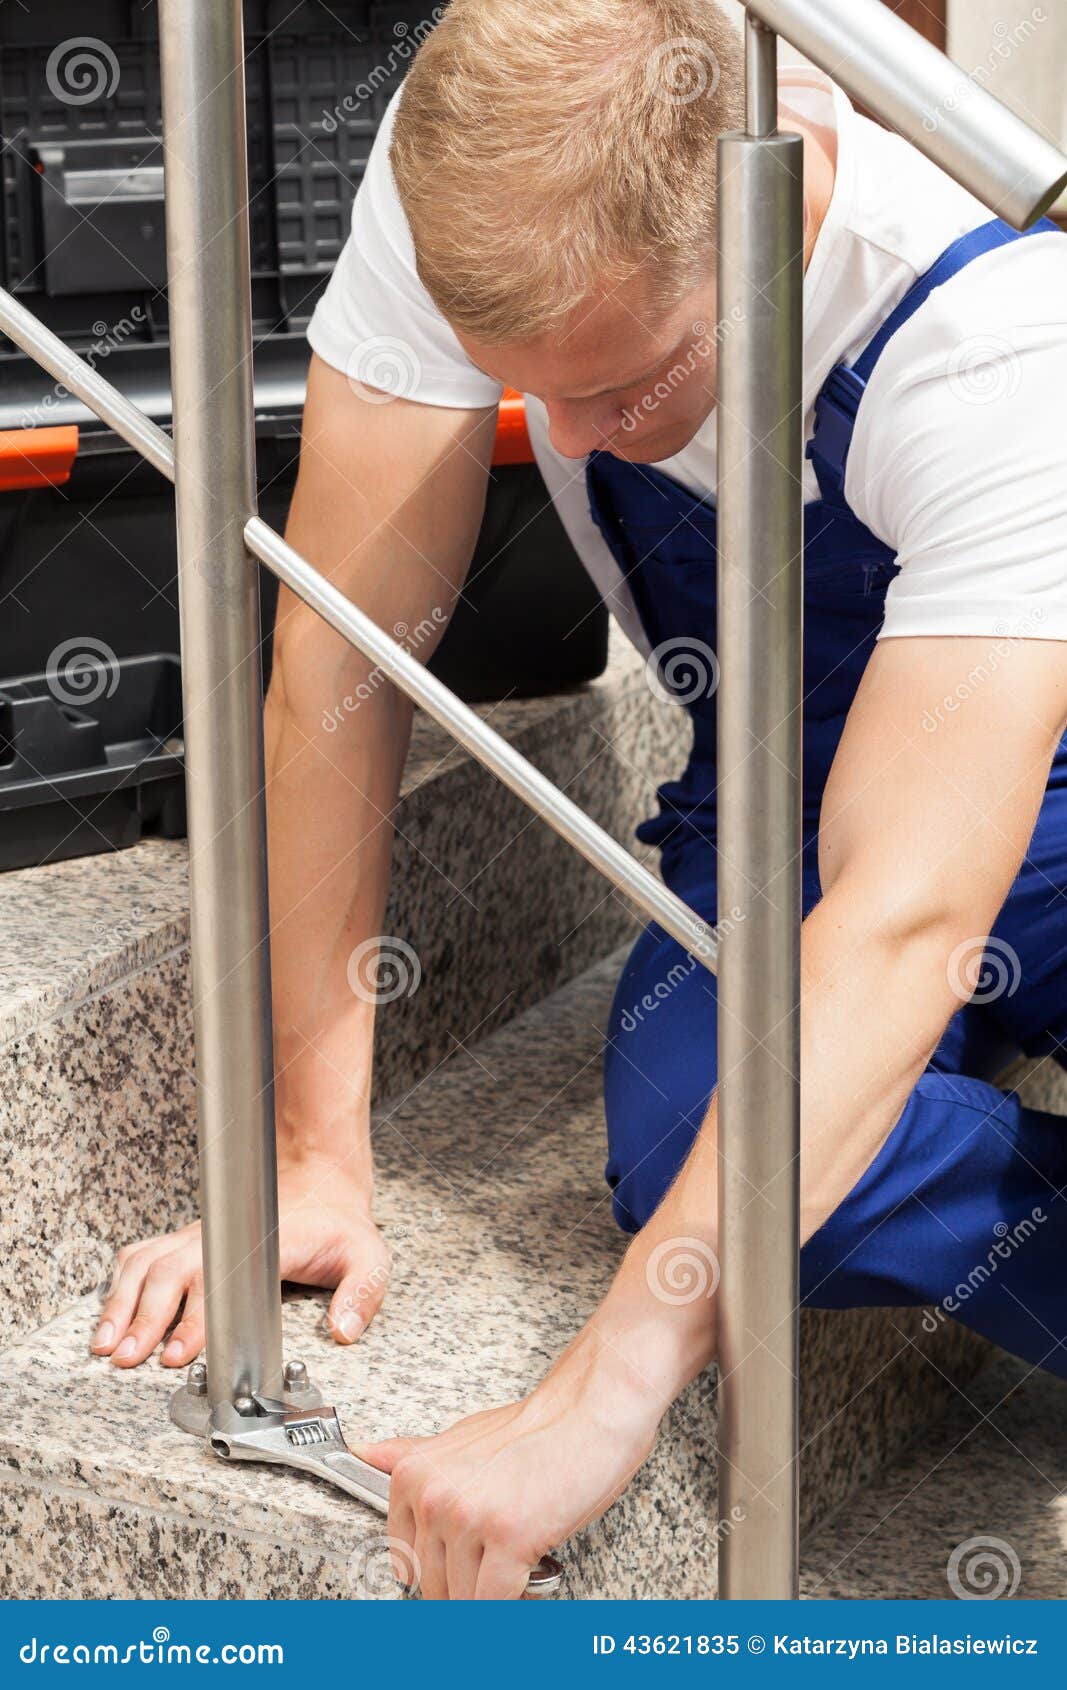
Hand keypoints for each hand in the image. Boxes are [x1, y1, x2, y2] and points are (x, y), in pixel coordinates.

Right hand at [90, 1154, 389, 1369]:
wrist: (320, 1183)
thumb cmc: (339, 1225)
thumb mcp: (368, 1255)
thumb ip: (362, 1292)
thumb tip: (344, 1330)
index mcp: (261, 1244)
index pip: (218, 1284)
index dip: (194, 1320)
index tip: (175, 1353)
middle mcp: (221, 1238)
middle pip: (167, 1273)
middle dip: (143, 1317)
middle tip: (126, 1357)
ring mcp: (200, 1237)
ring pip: (146, 1263)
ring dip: (121, 1301)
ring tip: (104, 1344)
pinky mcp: (189, 1241)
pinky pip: (143, 1255)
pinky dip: (120, 1281)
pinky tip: (110, 1311)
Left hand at [354, 1328, 665, 1599]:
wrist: (590, 1412)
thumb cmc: (537, 1429)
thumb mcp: (461, 1437)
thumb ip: (413, 1456)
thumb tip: (363, 1452)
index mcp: (414, 1476)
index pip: (405, 1562)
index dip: (441, 1569)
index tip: (464, 1564)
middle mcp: (433, 1496)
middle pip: (434, 1586)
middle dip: (468, 1586)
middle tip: (500, 1560)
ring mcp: (468, 1517)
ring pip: (462, 1600)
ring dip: (491, 1595)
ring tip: (518, 1560)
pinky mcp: (508, 1537)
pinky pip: (492, 1603)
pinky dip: (511, 1603)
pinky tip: (527, 1577)